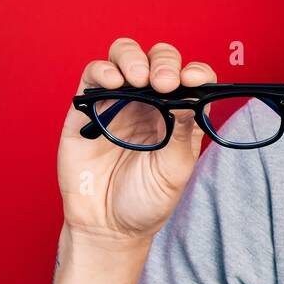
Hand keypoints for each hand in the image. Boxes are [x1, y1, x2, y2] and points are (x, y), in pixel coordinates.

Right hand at [58, 38, 216, 245]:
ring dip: (134, 59)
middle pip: (159, 59)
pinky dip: (103, 71)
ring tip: (139, 80)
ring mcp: (118, 101)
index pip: (193, 77)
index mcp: (180, 113)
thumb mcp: (174, 169)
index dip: (196, 72)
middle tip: (164, 83)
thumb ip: (182, 132)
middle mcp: (151, 101)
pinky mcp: (87, 108)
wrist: (107, 226)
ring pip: (125, 56)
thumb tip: (191, 94)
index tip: (194, 80)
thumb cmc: (147, 200)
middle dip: (164, 63)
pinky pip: (93, 75)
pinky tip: (114, 84)